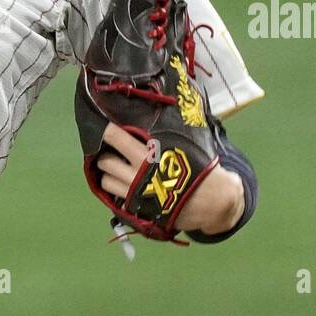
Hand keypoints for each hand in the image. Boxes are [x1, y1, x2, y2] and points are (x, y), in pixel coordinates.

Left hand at [97, 124, 244, 235]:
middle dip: (105, 155)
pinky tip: (123, 183)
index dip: (107, 132)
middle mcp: (137, 174)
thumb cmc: (201, 169)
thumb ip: (167, 133)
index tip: (104, 127)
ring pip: (105, 180)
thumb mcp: (185, 145)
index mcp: (149, 155)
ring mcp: (135, 193)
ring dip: (108, 173)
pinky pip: (114, 197)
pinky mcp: (136, 208)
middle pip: (105, 161)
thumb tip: (163, 107)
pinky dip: (115, 189)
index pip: (115, 138)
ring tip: (116, 169)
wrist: (211, 202)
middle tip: (112, 151)